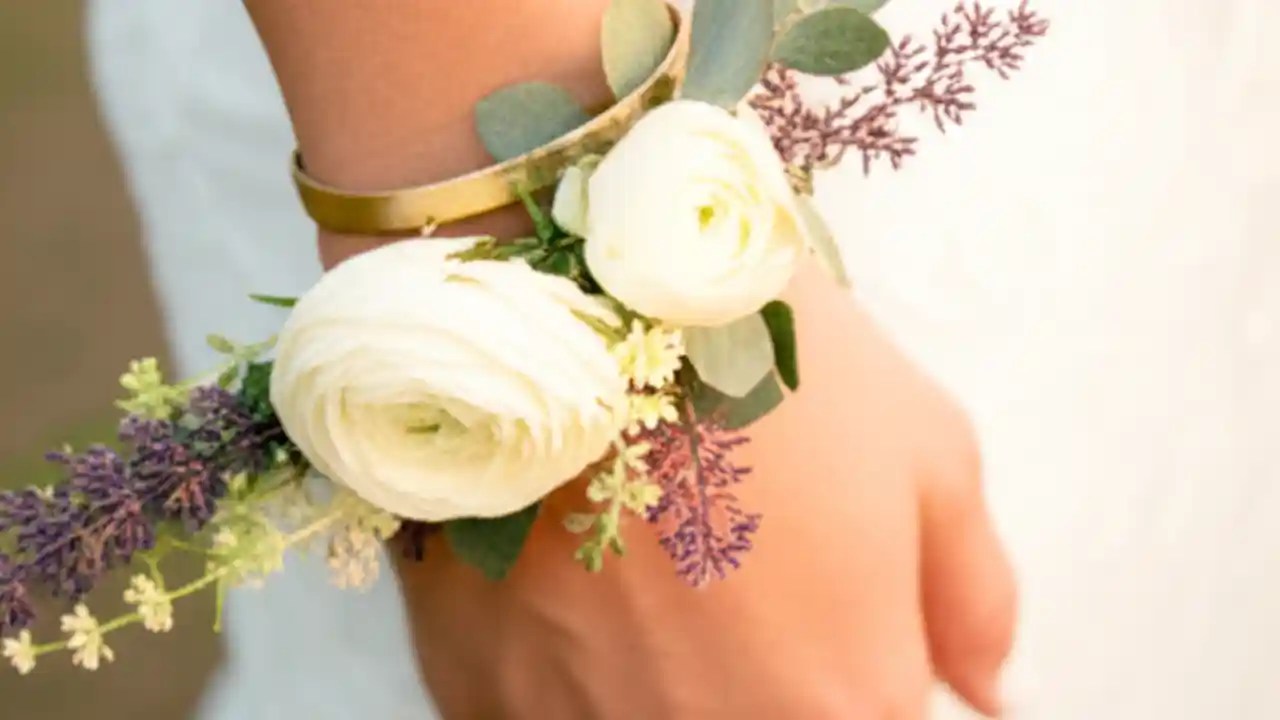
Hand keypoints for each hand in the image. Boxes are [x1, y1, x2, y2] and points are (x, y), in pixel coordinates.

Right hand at [394, 259, 1016, 718]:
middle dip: (761, 667)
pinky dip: (570, 665)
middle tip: (731, 562)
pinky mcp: (480, 694)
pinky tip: (571, 574)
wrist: (569, 295)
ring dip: (660, 670)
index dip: (852, 661)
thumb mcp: (926, 452)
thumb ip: (972, 599)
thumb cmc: (765, 361)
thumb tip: (987, 694)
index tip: (821, 596)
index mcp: (840, 705)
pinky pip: (550, 712)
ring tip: (646, 558)